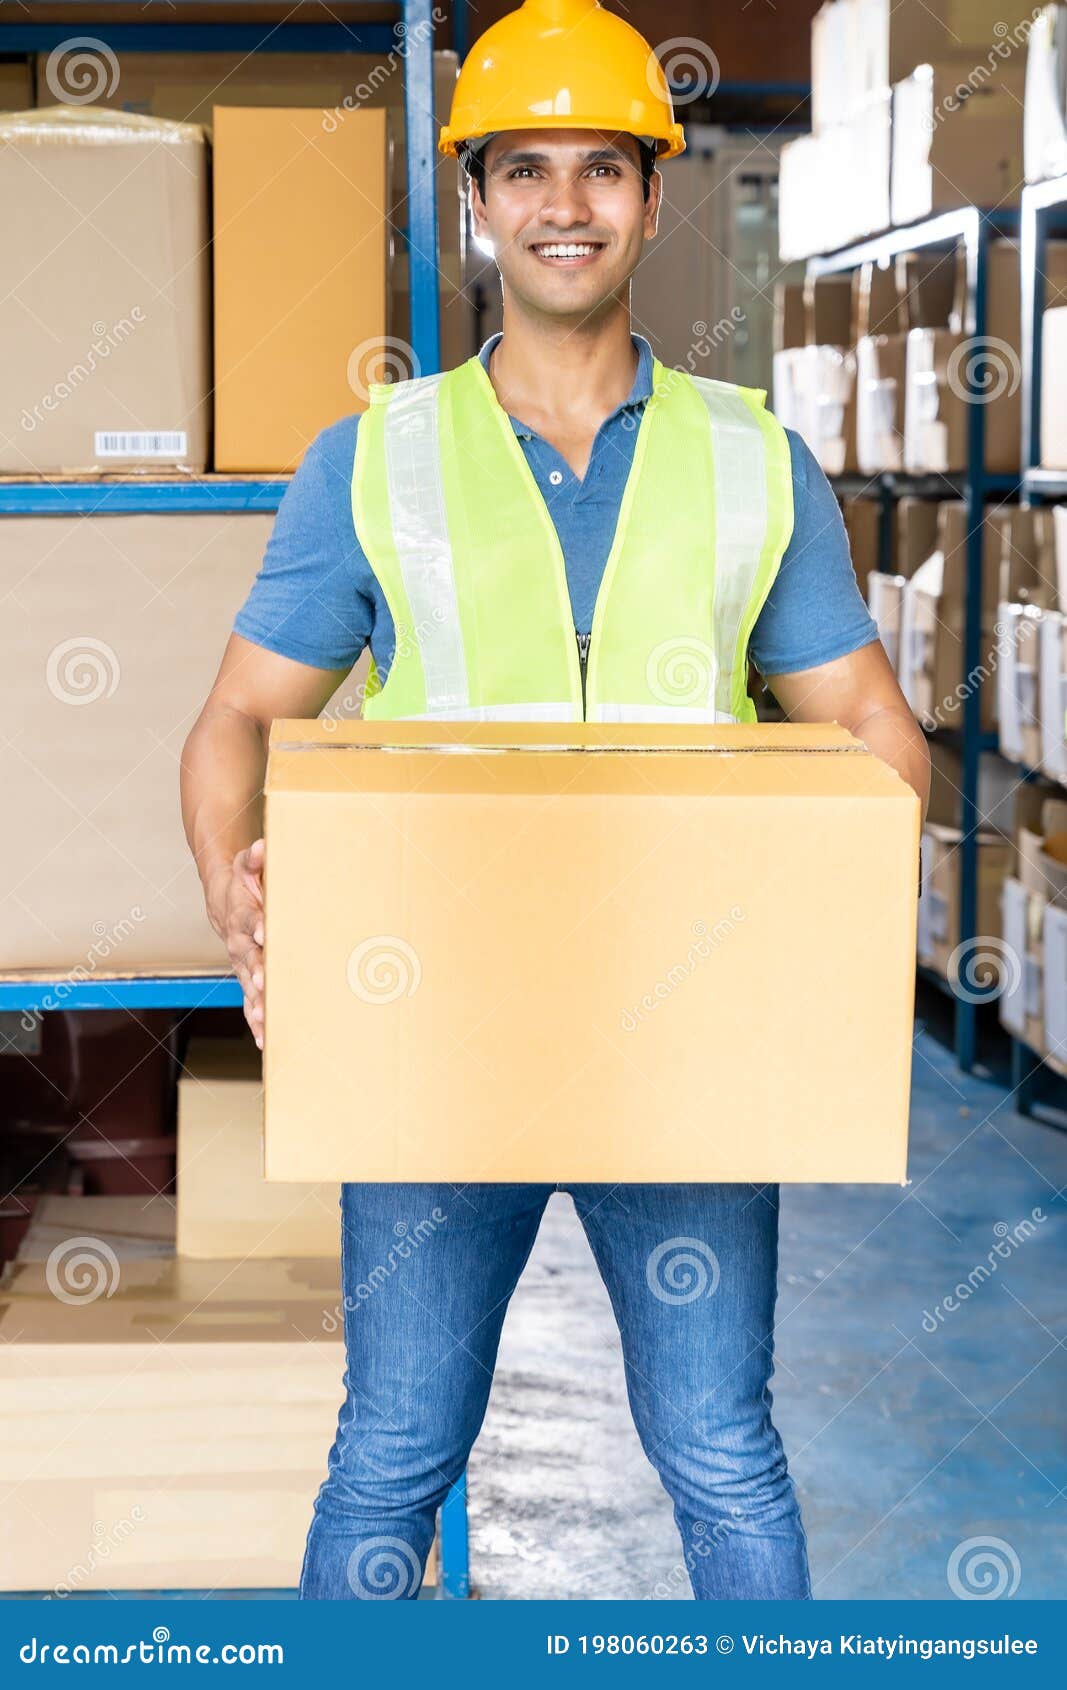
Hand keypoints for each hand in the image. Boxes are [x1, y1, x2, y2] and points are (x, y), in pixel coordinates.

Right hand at [217, 838, 264, 1049]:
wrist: (224, 900)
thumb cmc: (243, 883)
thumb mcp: (246, 864)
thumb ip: (254, 858)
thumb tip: (261, 846)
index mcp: (242, 915)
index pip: (248, 919)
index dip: (255, 924)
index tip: (263, 931)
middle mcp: (239, 943)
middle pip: (247, 959)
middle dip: (255, 972)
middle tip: (264, 985)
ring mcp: (242, 963)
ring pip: (247, 987)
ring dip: (255, 1004)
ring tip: (264, 1023)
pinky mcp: (247, 978)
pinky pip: (250, 1001)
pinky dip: (255, 1021)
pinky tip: (263, 1040)